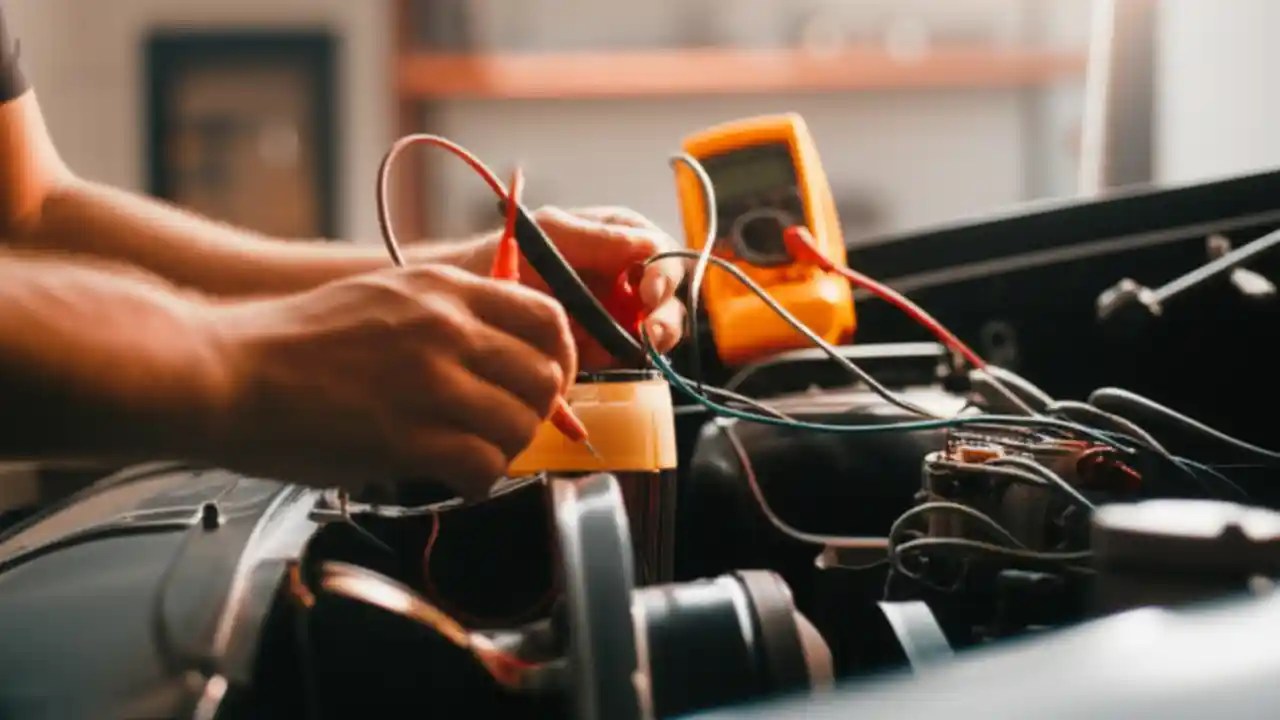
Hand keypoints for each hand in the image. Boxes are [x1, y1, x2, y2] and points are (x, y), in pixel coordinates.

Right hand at [209, 264, 575, 498]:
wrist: (224, 371)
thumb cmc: (292, 341)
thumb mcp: (383, 297)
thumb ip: (446, 316)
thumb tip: (499, 354)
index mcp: (443, 290)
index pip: (547, 317)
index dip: (557, 359)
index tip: (544, 383)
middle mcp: (447, 328)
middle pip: (546, 377)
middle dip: (537, 412)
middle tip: (509, 428)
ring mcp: (430, 381)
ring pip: (520, 426)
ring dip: (506, 450)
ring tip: (472, 454)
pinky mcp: (408, 435)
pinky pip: (484, 466)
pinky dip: (479, 480)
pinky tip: (454, 477)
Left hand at [475, 206, 686, 369]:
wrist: (471, 301)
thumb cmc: (508, 253)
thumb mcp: (547, 233)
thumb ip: (593, 236)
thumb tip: (647, 246)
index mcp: (618, 238)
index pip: (660, 252)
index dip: (663, 272)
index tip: (648, 292)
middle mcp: (625, 275)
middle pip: (667, 295)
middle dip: (665, 314)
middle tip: (649, 332)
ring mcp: (617, 313)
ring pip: (657, 329)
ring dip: (654, 340)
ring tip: (636, 348)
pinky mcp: (605, 346)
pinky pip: (628, 356)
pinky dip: (622, 360)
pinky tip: (599, 359)